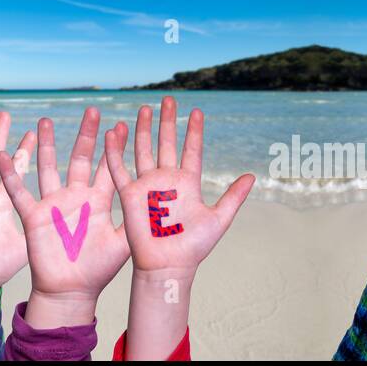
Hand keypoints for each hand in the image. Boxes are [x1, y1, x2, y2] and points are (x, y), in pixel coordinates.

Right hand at [0, 107, 130, 328]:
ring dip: (45, 145)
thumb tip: (163, 206)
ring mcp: (55, 204)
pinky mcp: (35, 217)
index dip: (114, 147)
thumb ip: (137, 221)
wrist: (71, 291)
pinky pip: (20, 193)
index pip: (109, 167)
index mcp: (100, 201)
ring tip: (44, 121)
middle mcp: (77, 197)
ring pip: (48, 167)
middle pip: (80, 159)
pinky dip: (11, 176)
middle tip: (92, 110)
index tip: (122, 124)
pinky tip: (3, 156)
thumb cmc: (99, 270)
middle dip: (86, 135)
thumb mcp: (123, 243)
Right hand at [103, 96, 254, 273]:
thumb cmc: (193, 247)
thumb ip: (234, 197)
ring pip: (143, 150)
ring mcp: (147, 186)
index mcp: (188, 183)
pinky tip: (115, 132)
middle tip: (169, 99)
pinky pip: (119, 169)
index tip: (197, 111)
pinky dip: (115, 151)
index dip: (194, 131)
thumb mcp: (219, 219)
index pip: (191, 150)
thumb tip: (252, 176)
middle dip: (167, 122)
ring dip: (143, 130)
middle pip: (166, 143)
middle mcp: (167, 180)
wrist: (168, 266)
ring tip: (144, 108)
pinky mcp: (129, 195)